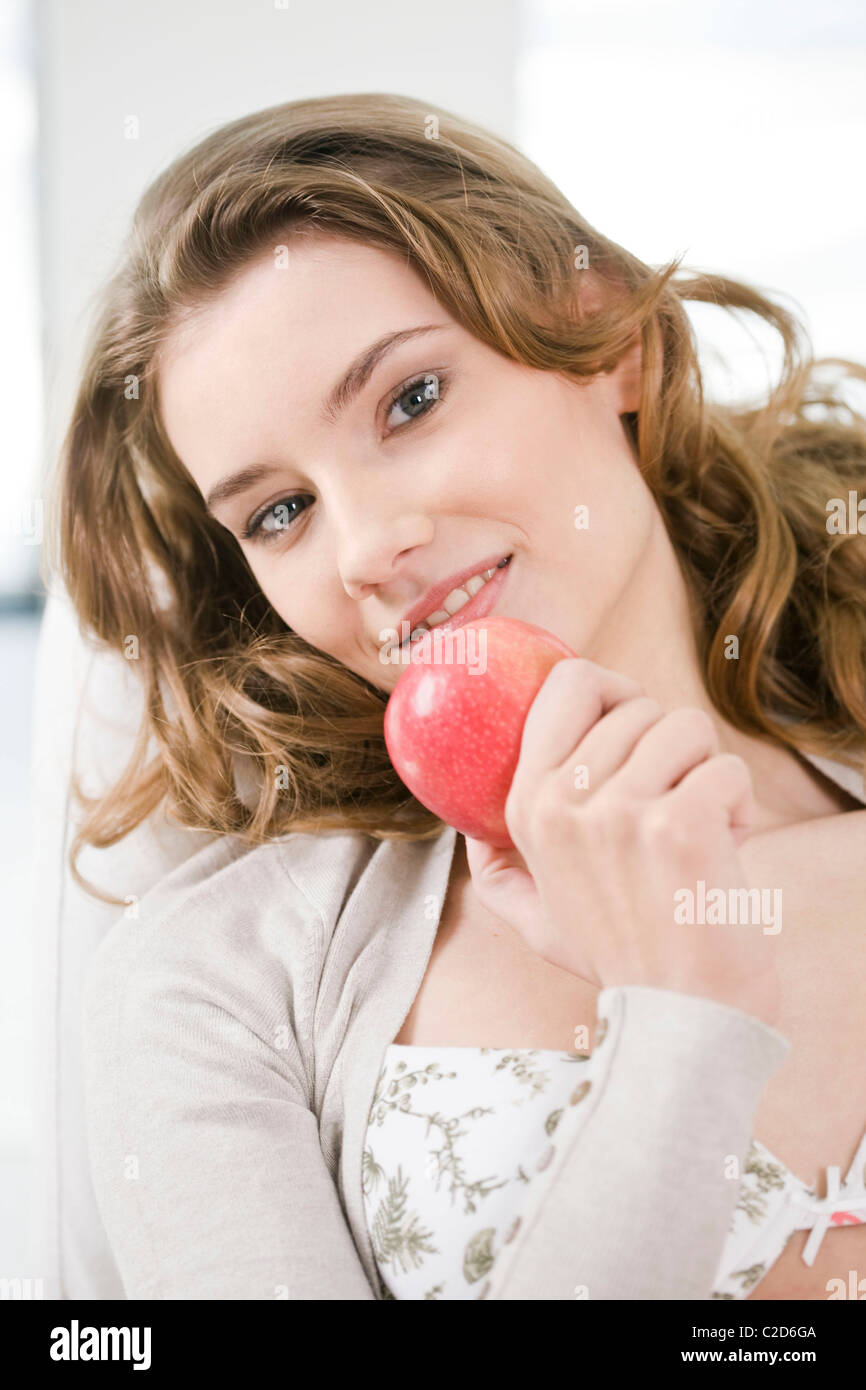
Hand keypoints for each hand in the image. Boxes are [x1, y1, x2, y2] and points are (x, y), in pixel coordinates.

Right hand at [465, 658, 779, 1026]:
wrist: (679, 1017)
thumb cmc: (619, 962)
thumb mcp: (535, 920)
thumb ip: (496, 873)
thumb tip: (470, 834)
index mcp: (526, 807)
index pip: (567, 684)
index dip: (613, 690)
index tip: (636, 724)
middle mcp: (562, 801)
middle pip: (640, 706)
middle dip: (671, 750)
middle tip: (671, 808)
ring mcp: (619, 811)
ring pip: (689, 727)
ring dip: (707, 775)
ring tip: (697, 832)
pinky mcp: (678, 825)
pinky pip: (728, 769)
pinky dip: (740, 807)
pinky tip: (724, 852)